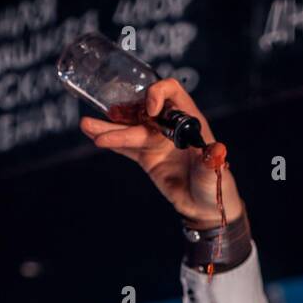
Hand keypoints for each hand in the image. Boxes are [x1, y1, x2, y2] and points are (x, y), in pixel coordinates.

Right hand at [79, 78, 244, 228]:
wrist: (204, 208)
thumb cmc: (215, 186)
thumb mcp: (214, 172)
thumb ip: (212, 161)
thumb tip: (217, 150)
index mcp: (189, 121)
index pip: (172, 94)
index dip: (159, 94)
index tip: (150, 108)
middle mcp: (169, 127)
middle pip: (143, 110)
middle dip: (125, 111)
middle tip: (109, 113)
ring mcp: (155, 141)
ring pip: (129, 129)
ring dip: (108, 126)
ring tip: (85, 125)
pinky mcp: (145, 157)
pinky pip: (125, 146)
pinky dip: (109, 141)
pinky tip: (91, 134)